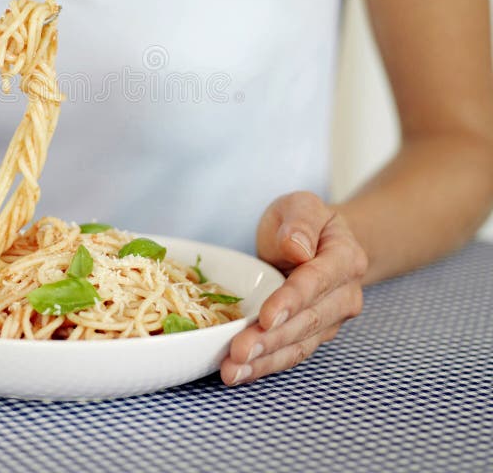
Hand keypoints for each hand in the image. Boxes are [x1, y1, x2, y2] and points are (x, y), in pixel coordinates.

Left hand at [221, 191, 366, 385]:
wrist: (319, 242)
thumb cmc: (304, 222)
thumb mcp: (300, 205)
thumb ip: (300, 222)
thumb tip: (296, 248)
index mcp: (345, 258)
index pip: (316, 282)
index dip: (291, 300)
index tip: (266, 317)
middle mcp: (344, 294)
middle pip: (307, 321)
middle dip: (271, 339)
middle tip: (238, 352)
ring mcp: (331, 319)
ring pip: (298, 344)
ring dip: (265, 360)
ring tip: (232, 371)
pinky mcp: (313, 335)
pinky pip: (291, 353)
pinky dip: (265, 365)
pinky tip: (240, 373)